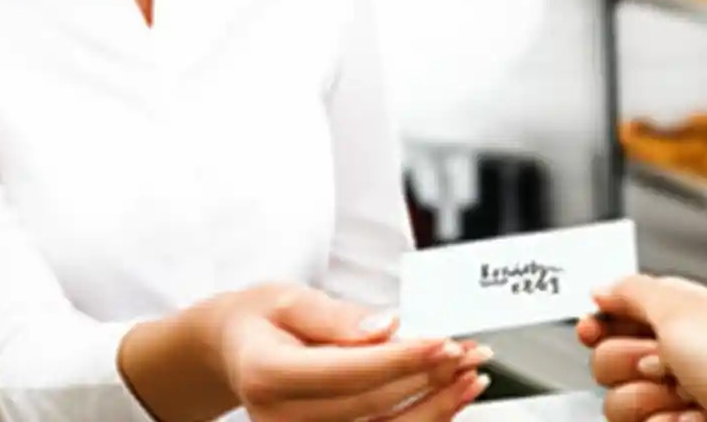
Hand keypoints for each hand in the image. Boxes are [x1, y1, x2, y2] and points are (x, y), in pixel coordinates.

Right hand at [122, 284, 492, 420]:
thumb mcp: (290, 297)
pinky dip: (422, 419)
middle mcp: (279, 417)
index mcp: (266, 374)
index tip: (445, 342)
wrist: (235, 348)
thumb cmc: (263, 318)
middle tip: (471, 352)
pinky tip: (450, 399)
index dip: (401, 359)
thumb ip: (336, 315)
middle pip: (370, 405)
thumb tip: (386, 328)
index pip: (346, 372)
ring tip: (471, 377)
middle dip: (428, 378)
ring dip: (436, 406)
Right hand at [577, 275, 706, 421]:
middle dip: (629, 359)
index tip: (591, 327)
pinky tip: (691, 419)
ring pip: (616, 398)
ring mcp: (674, 399)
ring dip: (648, 396)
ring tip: (686, 395)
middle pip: (609, 355)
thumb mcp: (686, 310)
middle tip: (663, 361)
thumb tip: (602, 285)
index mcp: (684, 316)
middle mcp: (677, 356)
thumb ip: (634, 291)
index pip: (622, 311)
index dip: (602, 319)